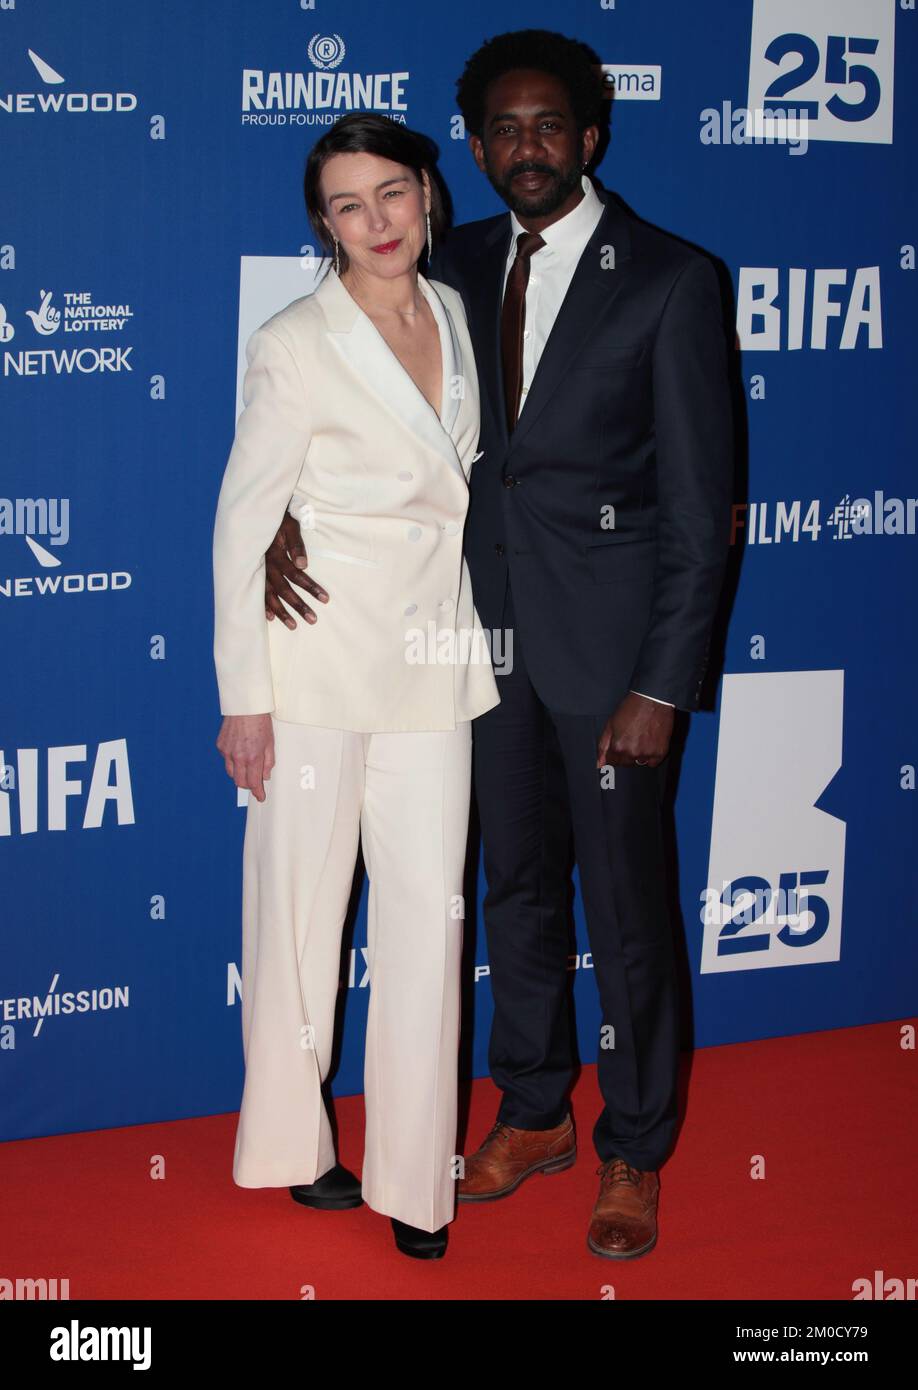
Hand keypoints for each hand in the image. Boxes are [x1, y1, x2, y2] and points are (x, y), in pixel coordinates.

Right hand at [216, 714, 274, 801]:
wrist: (245, 707)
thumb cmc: (260, 722)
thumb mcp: (270, 743)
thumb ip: (268, 762)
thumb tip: (265, 776)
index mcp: (253, 757)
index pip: (254, 782)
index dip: (257, 792)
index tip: (260, 797)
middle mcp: (238, 757)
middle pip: (240, 782)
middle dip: (248, 785)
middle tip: (254, 783)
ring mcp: (227, 752)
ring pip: (232, 773)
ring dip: (239, 774)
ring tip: (247, 767)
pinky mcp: (220, 746)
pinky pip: (226, 760)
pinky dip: (233, 760)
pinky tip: (239, 752)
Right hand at [265, 512, 328, 628]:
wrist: (255, 513)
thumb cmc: (278, 518)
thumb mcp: (289, 525)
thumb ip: (296, 544)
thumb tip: (303, 565)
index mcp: (275, 554)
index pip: (295, 574)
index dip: (310, 587)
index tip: (325, 599)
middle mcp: (265, 565)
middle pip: (284, 589)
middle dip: (298, 606)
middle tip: (313, 620)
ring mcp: (256, 570)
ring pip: (269, 595)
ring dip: (281, 611)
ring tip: (294, 626)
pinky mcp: (251, 572)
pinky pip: (255, 592)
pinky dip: (262, 606)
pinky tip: (270, 618)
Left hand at [596, 692, 673, 769]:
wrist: (652, 699)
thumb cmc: (631, 708)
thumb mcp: (611, 724)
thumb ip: (603, 746)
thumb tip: (599, 764)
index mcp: (618, 747)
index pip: (612, 762)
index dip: (614, 754)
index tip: (619, 746)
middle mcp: (632, 753)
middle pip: (625, 763)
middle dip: (626, 754)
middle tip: (631, 738)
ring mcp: (647, 753)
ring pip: (639, 762)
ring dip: (639, 755)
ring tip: (641, 738)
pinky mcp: (660, 752)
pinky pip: (653, 762)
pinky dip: (651, 756)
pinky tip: (650, 742)